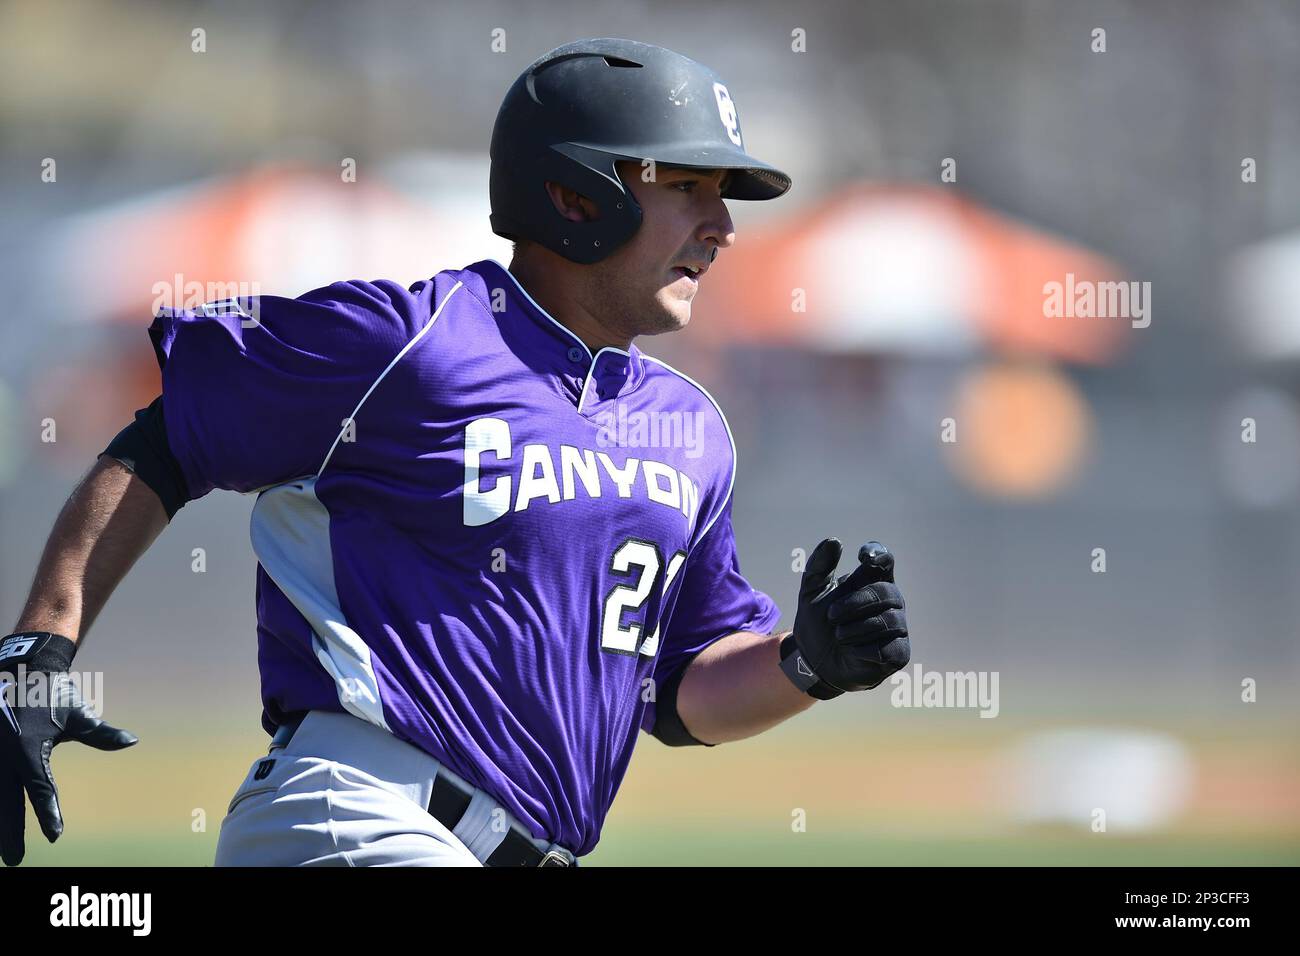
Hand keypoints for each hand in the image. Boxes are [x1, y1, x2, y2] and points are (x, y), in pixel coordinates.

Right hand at [0, 632, 137, 865]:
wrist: (21, 667)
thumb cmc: (52, 693)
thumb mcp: (77, 714)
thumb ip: (101, 734)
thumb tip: (132, 741)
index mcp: (29, 747)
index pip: (41, 788)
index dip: (48, 812)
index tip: (55, 836)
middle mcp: (5, 753)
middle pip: (6, 802)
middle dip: (10, 833)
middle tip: (14, 860)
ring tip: (2, 849)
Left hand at [781, 538, 909, 697]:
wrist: (813, 660)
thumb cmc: (818, 622)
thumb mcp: (811, 592)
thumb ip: (819, 566)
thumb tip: (834, 541)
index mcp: (872, 581)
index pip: (884, 560)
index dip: (878, 554)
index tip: (862, 557)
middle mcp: (891, 601)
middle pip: (886, 592)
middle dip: (854, 603)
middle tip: (831, 615)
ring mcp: (898, 627)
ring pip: (888, 621)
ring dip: (854, 629)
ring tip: (839, 635)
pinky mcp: (899, 653)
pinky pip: (888, 648)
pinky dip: (863, 650)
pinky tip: (853, 652)